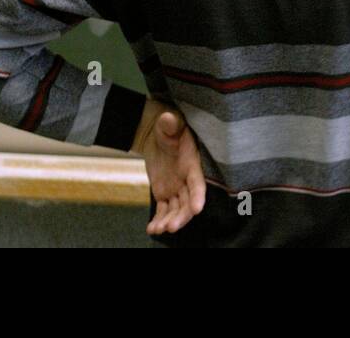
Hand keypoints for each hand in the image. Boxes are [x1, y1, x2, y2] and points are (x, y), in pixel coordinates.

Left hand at [132, 96, 206, 234]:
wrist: (158, 134)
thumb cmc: (168, 126)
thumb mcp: (169, 124)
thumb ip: (170, 124)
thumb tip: (168, 119)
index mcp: (192, 164)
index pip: (198, 183)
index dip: (198, 196)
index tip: (197, 209)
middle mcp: (186, 179)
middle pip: (187, 202)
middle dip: (182, 216)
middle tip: (171, 227)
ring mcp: (176, 188)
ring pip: (176, 209)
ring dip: (170, 221)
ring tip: (158, 229)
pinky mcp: (164, 193)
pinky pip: (162, 210)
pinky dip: (158, 220)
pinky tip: (151, 229)